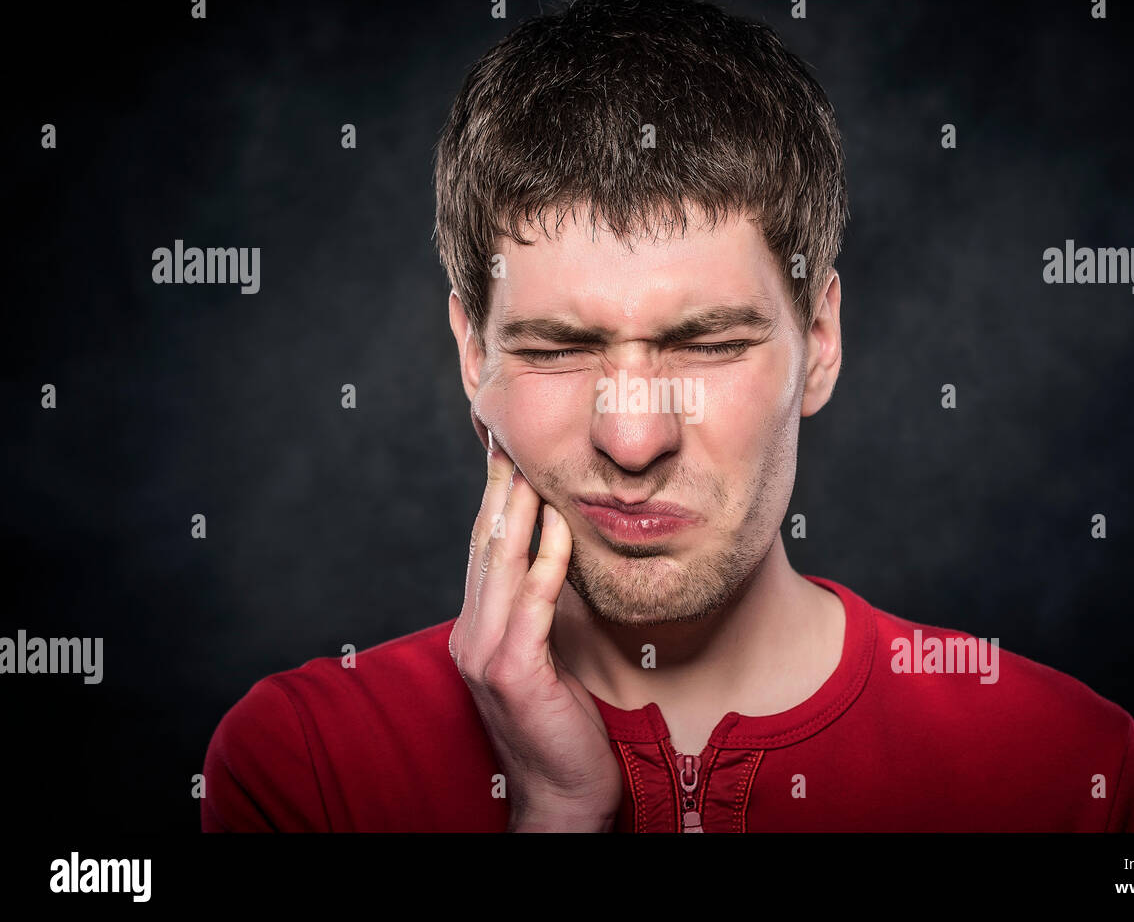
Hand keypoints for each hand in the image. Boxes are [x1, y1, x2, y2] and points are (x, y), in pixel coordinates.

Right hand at [448, 434, 623, 831]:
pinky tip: (557, 529)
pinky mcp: (512, 674)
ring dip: (519, 511)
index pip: (486, 548)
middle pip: (487, 546)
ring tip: (531, 464)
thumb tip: (562, 551)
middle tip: (510, 437)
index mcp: (477, 628)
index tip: (508, 450)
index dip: (495, 497)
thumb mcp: (548, 656)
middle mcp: (471, 634)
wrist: (566, 794)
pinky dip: (545, 564)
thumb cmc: (566, 724)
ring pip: (501, 566)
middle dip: (499, 488)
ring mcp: (485, 654)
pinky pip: (531, 606)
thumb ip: (543, 608)